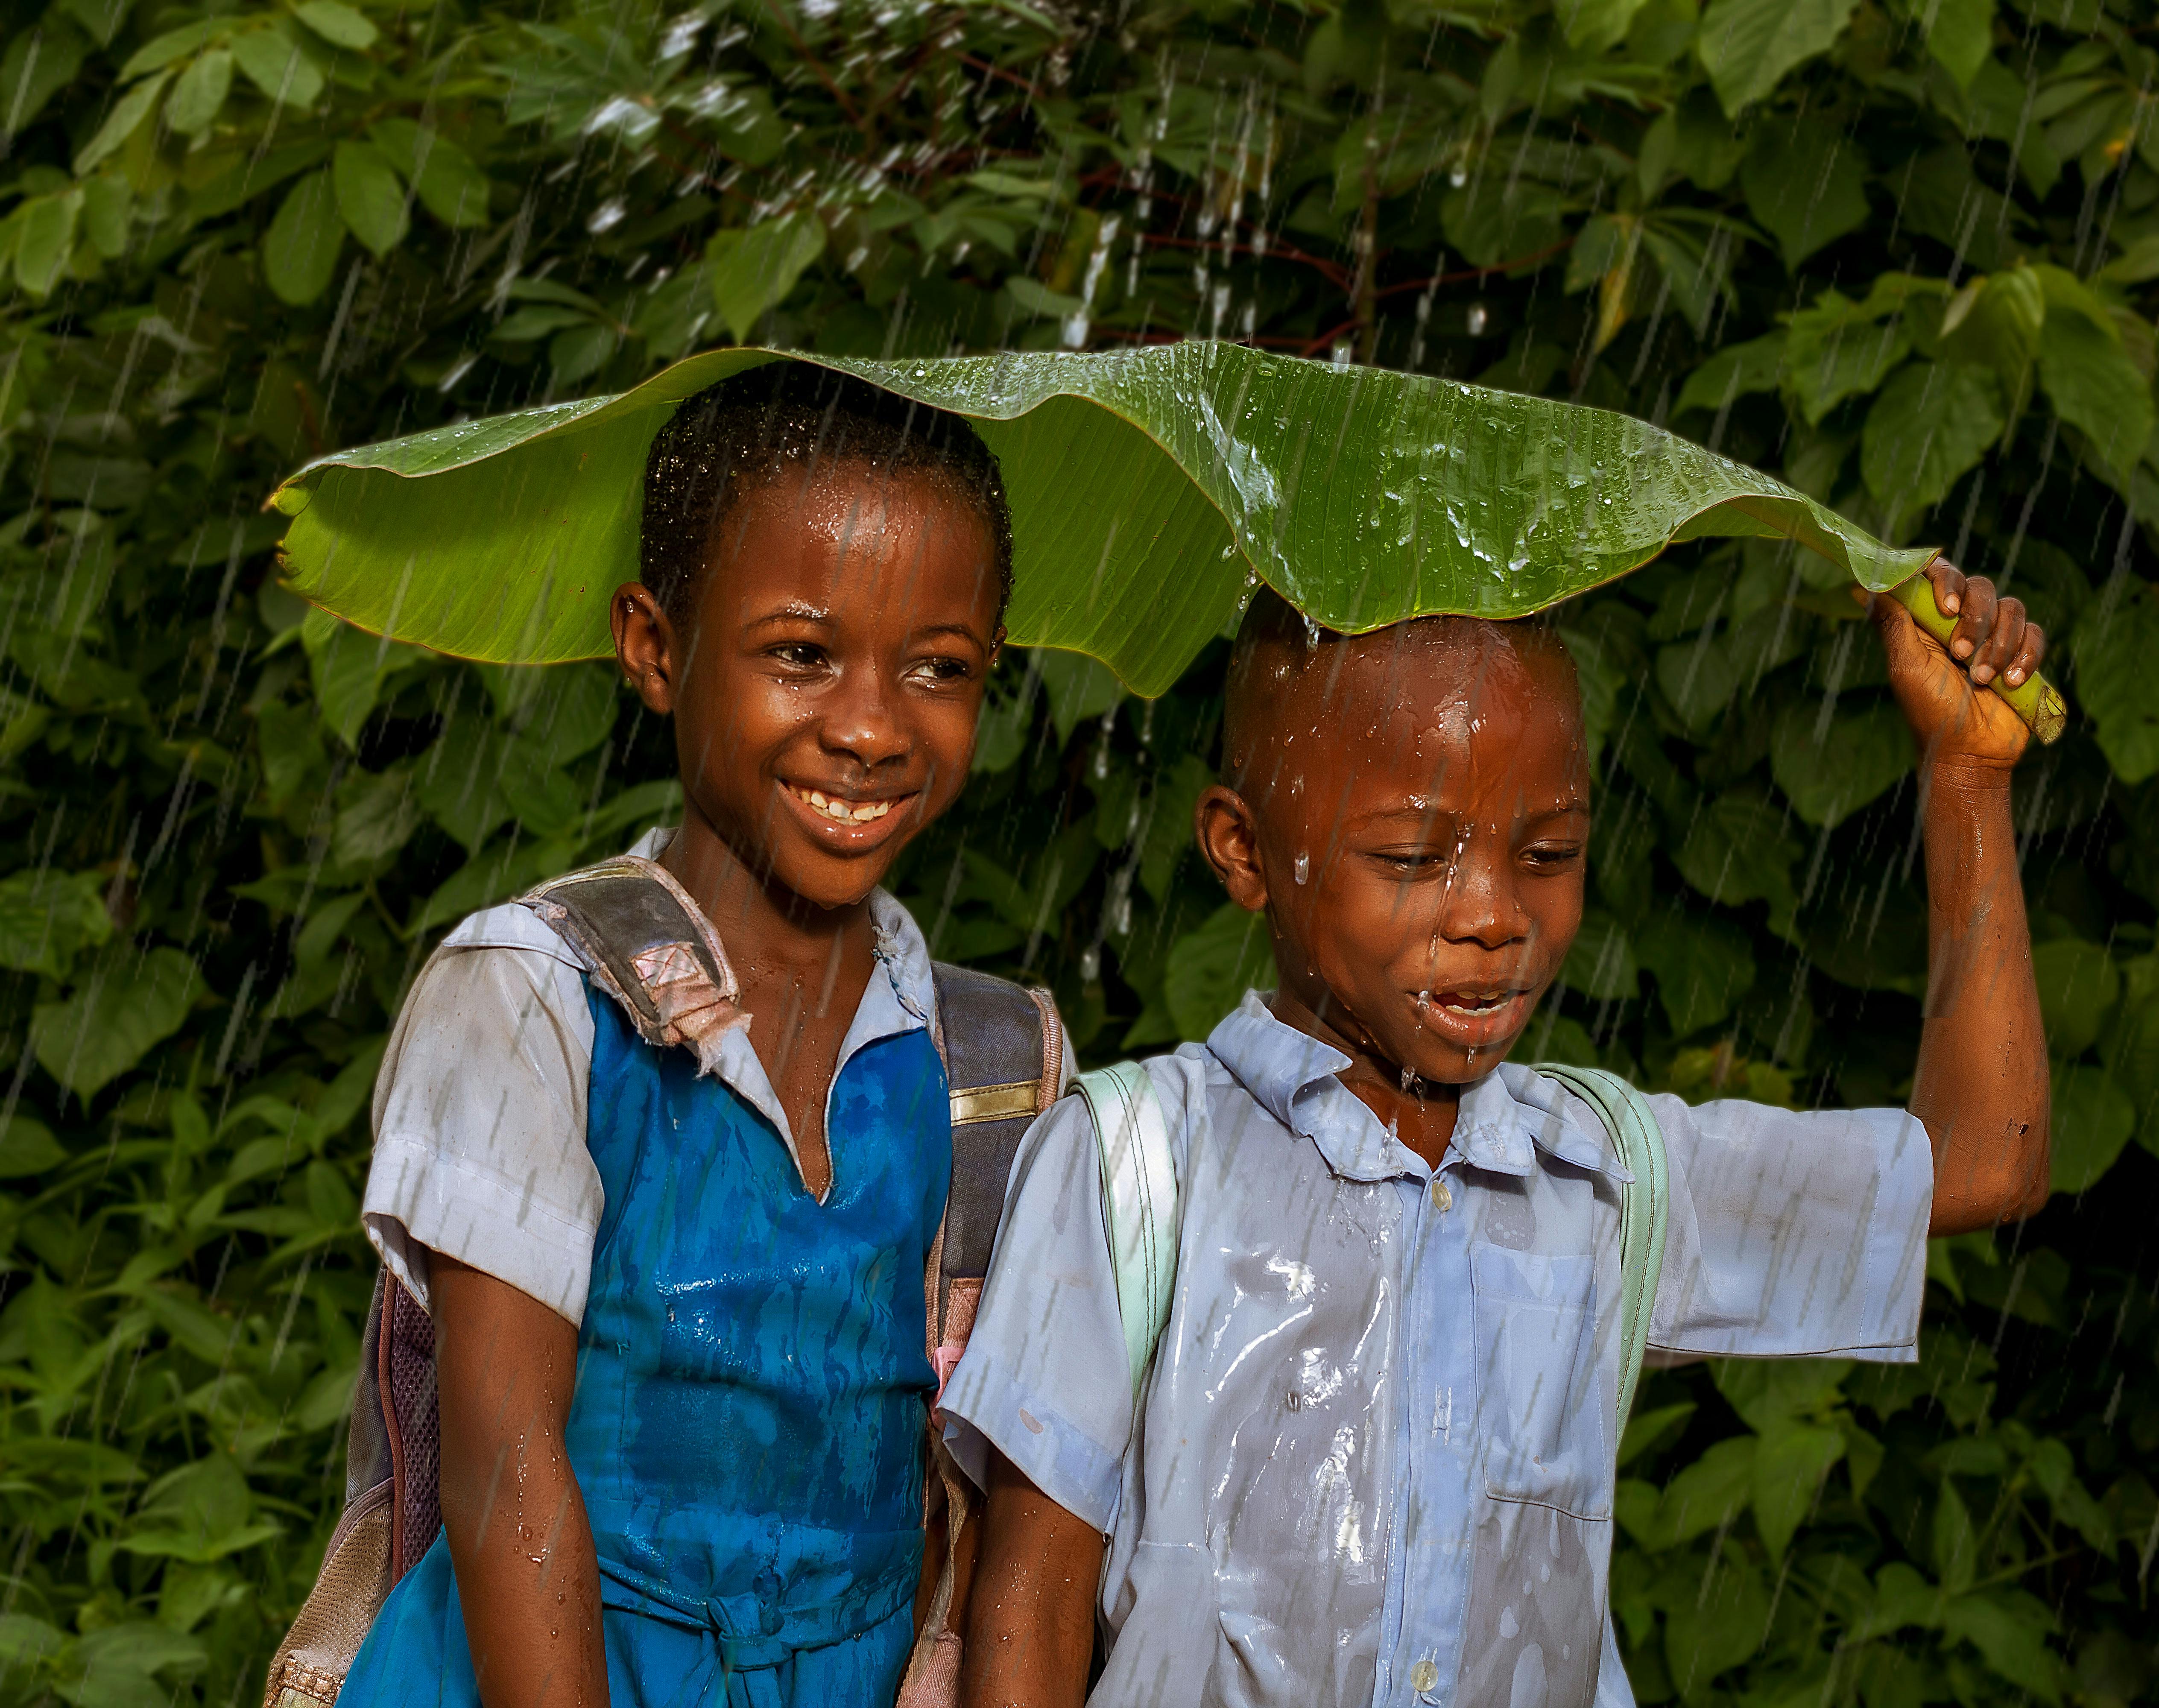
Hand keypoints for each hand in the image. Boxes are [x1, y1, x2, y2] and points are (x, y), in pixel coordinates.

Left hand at [1865, 558, 2045, 772]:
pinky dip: (2025, 655)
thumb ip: (1894, 624)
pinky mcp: (2022, 653)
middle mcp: (1962, 622)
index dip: (1946, 581)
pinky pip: (2034, 633)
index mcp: (1930, 622)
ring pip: (2010, 608)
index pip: (1940, 576)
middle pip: (1980, 587)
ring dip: (1997, 644)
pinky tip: (2010, 682)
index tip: (1947, 608)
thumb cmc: (1931, 711)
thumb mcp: (1906, 667)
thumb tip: (1867, 584)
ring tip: (1982, 679)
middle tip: (1961, 656)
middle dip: (1974, 621)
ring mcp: (1994, 636)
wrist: (1970, 751)